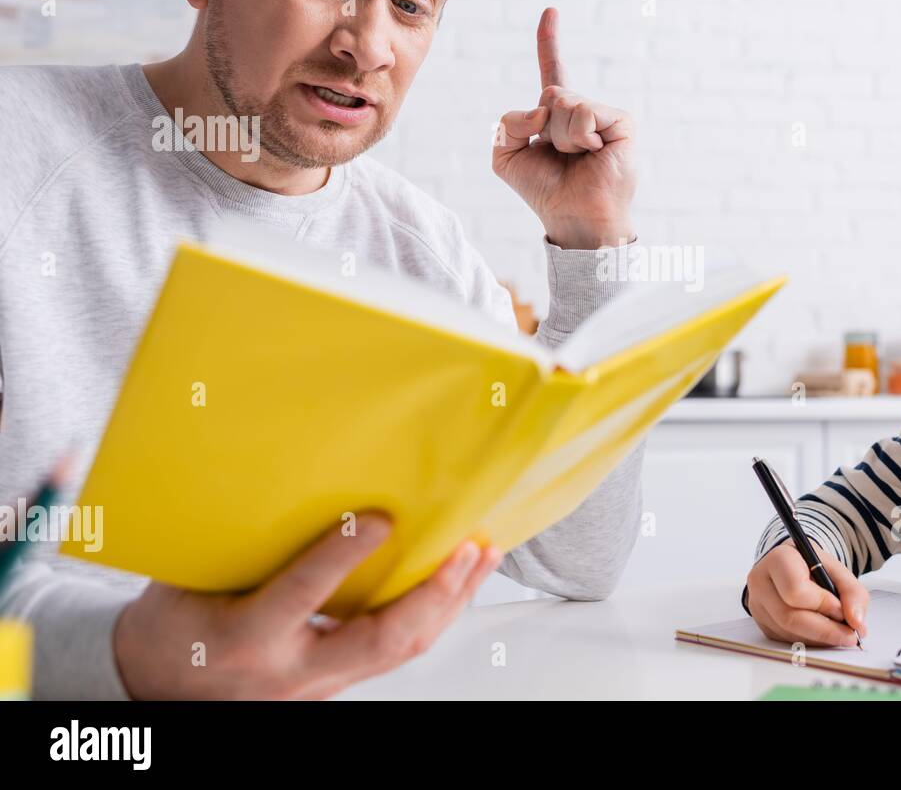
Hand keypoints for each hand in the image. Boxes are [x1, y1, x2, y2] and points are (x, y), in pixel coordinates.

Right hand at [112, 513, 501, 698]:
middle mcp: (289, 670)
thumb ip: (242, 541)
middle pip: (379, 641)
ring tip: (482, 557)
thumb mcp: (188, 580)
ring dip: (448, 603)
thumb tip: (295, 474)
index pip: (300, 595)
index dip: (342, 555)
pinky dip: (432, 616)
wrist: (155, 688)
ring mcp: (318, 685)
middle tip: (466, 549)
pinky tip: (456, 585)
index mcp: (243, 636)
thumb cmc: (173, 626)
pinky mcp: (336, 684)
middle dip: (432, 595)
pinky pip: (394, 653)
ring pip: (399, 652)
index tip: (378, 517)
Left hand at [492, 7, 635, 248]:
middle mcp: (582, 111)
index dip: (549, 42)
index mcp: (556, 116)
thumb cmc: (544, 191)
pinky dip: (580, 137)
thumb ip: (508, 121)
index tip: (550, 12)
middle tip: (561, 155)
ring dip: (562, 136)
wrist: (573, 216)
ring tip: (578, 158)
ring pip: (566, 101)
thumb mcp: (506, 156)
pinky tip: (594, 154)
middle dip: (544, 126)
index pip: (551, 70)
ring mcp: (603, 115)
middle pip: (550, 91)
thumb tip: (543, 106)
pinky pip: (586, 112)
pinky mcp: (621, 123)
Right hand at [744, 541, 867, 646]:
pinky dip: (809, 641)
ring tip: (838, 632)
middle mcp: (761, 581)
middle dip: (824, 630)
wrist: (793, 566)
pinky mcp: (761, 622)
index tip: (841, 609)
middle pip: (789, 617)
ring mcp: (757, 603)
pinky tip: (821, 633)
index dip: (821, 604)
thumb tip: (856, 622)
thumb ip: (853, 593)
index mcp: (779, 559)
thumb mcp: (837, 570)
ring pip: (788, 633)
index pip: (795, 589)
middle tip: (849, 634)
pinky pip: (785, 640)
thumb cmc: (812, 566)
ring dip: (818, 639)